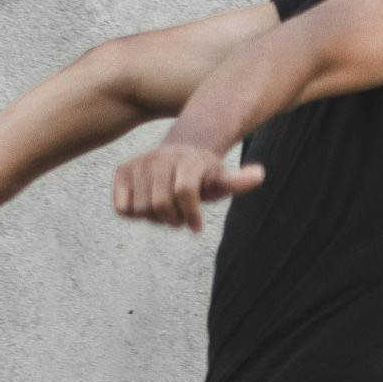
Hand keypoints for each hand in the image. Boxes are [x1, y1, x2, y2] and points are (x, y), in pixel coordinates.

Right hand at [112, 141, 263, 232]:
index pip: (184, 192)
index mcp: (188, 160)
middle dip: (173, 219)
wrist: (178, 154)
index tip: (198, 227)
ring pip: (141, 208)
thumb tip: (260, 174)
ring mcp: (140, 162)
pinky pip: (123, 207)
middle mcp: (160, 157)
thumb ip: (237, 181)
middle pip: (160, 204)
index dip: (191, 215)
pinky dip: (135, 212)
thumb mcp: (220, 179)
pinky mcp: (122, 171)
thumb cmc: (203, 175)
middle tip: (180, 218)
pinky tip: (147, 204)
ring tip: (166, 210)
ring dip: (154, 218)